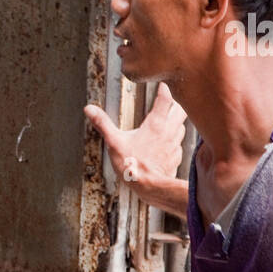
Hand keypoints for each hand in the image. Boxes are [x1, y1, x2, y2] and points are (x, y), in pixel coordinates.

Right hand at [83, 82, 187, 212]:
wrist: (151, 187)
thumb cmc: (133, 165)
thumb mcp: (114, 142)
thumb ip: (103, 124)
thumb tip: (90, 109)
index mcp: (155, 124)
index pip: (165, 99)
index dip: (164, 89)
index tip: (162, 84)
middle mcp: (169, 131)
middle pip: (181, 109)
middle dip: (178, 102)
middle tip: (172, 98)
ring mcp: (174, 144)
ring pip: (182, 125)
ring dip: (178, 120)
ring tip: (171, 117)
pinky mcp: (176, 157)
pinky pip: (179, 143)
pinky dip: (176, 139)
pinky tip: (169, 142)